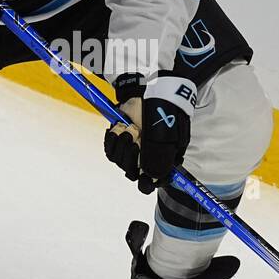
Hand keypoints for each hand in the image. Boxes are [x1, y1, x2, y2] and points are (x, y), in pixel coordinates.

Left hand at [104, 73, 196, 193]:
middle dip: (131, 155)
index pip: (147, 184)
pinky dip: (113, 138)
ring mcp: (128, 149)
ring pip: (118, 160)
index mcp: (157, 161)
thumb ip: (160, 158)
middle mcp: (141, 158)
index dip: (145, 183)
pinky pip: (109, 148)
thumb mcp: (168, 136)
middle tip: (137, 138)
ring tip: (132, 128)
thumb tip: (152, 178)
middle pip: (130, 172)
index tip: (143, 177)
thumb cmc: (162, 115)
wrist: (149, 94)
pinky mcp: (116, 140)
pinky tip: (121, 127)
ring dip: (124, 143)